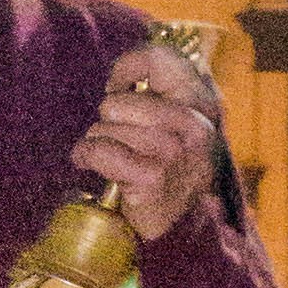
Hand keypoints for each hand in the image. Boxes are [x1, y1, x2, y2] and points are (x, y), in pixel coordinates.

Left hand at [69, 40, 222, 245]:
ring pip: (104, 127)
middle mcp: (193, 124)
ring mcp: (173, 151)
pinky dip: (86, 157)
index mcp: (202, 103)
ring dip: (98, 142)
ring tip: (115, 159)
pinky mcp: (151, 176)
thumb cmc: (170, 167)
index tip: (117, 89)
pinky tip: (95, 166)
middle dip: (107, 121)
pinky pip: (97, 151)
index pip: (159, 60)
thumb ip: (161, 94)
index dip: (126, 70)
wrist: (182, 227)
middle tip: (122, 141)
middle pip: (116, 101)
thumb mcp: (179, 124)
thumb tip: (119, 81)